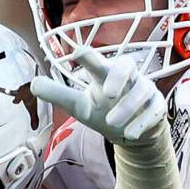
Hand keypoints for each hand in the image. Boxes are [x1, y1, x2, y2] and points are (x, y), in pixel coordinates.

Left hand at [31, 46, 168, 147]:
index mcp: (106, 74)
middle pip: (127, 66)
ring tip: (112, 123)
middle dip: (117, 76)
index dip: (89, 56)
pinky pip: (154, 111)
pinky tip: (130, 134)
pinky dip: (143, 122)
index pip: (98, 61)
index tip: (77, 54)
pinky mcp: (157, 107)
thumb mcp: (79, 105)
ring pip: (142, 91)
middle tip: (106, 92)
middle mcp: (127, 79)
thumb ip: (58, 94)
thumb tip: (32, 83)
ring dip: (127, 107)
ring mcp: (144, 92)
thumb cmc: (105, 110)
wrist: (132, 131)